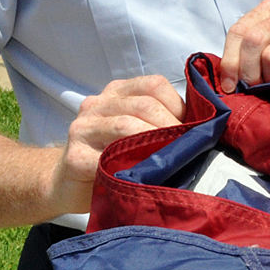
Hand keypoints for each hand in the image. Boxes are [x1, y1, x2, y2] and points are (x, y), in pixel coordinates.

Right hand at [50, 75, 185, 212]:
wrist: (68, 184)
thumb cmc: (113, 157)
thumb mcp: (136, 131)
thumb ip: (159, 120)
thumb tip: (202, 126)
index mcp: (117, 92)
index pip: (154, 84)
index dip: (178, 105)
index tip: (191, 129)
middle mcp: (97, 103)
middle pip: (144, 104)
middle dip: (171, 126)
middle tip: (187, 147)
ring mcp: (82, 127)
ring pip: (127, 125)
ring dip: (156, 142)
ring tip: (170, 159)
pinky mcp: (74, 156)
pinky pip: (108, 156)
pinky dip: (132, 164)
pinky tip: (144, 174)